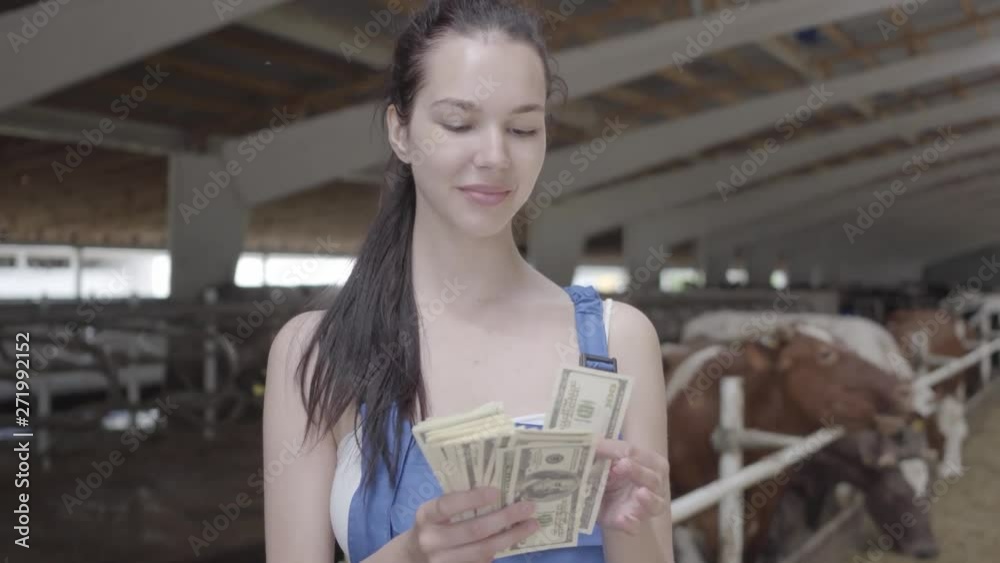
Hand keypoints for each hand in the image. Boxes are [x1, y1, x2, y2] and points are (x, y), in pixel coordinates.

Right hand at [404, 487, 538, 562]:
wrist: (414, 558)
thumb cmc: (432, 526)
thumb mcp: (435, 512)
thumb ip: (457, 503)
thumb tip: (498, 492)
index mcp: (426, 516)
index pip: (448, 505)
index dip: (472, 498)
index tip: (496, 491)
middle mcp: (431, 540)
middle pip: (473, 530)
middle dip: (505, 518)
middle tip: (528, 507)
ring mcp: (442, 561)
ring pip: (483, 550)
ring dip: (511, 537)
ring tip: (531, 525)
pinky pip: (482, 562)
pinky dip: (500, 550)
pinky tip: (514, 539)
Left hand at [595, 439, 669, 534]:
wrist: (594, 495)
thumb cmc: (607, 471)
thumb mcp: (604, 457)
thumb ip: (603, 450)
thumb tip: (594, 440)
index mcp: (649, 463)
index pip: (643, 456)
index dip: (629, 453)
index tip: (616, 455)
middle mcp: (652, 485)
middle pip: (653, 479)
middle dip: (638, 472)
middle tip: (622, 465)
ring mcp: (644, 507)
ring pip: (655, 504)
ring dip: (649, 499)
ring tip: (640, 493)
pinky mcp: (629, 523)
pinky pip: (636, 526)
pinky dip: (630, 524)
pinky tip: (623, 519)